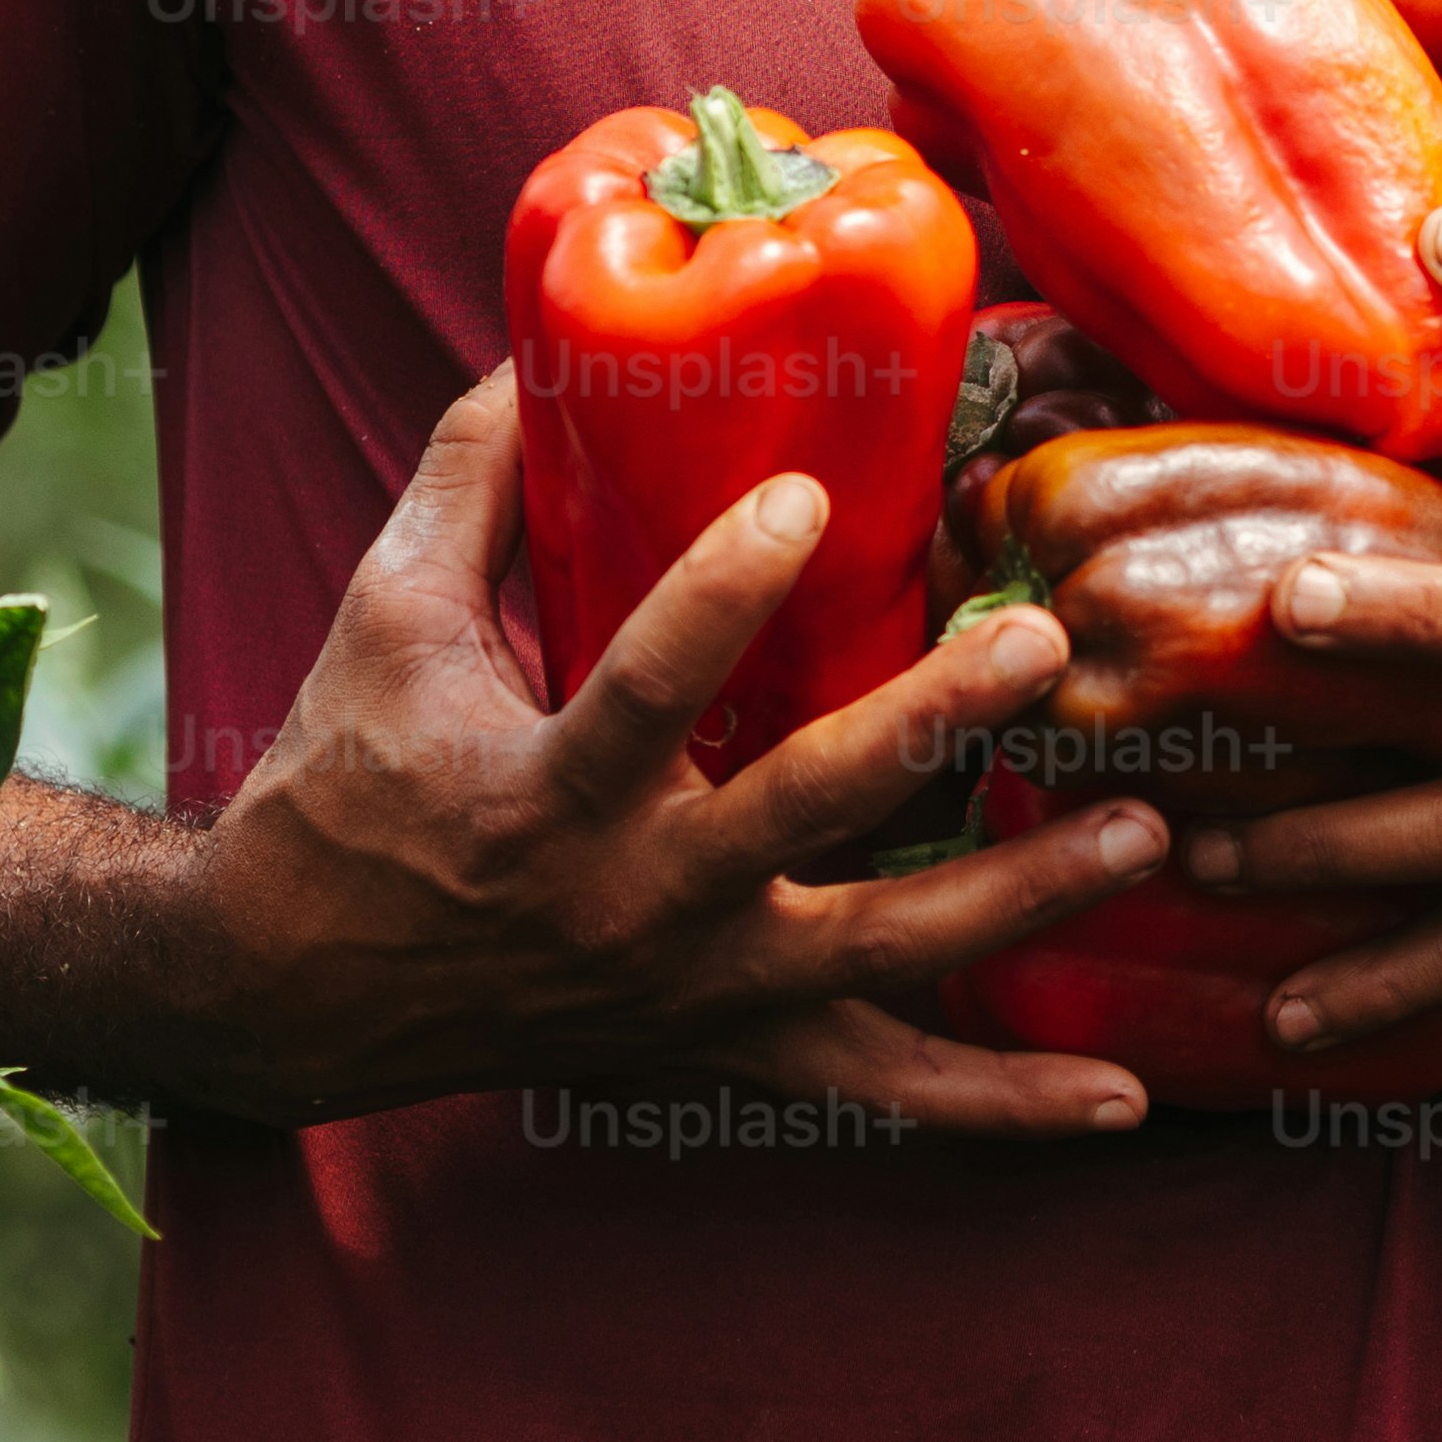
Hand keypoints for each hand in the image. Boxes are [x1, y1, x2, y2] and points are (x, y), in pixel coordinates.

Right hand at [181, 368, 1170, 1130]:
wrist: (291, 993)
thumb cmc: (347, 780)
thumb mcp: (385, 617)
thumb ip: (471, 479)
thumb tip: (534, 335)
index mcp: (545, 795)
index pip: (647, 685)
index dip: (720, 592)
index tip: (806, 493)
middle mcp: (635, 906)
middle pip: (808, 814)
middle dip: (935, 726)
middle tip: (1044, 645)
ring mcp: (697, 995)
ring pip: (886, 956)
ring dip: (1022, 896)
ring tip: (1149, 826)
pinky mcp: (732, 1056)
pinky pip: (887, 1094)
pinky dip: (1004, 1106)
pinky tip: (1123, 1097)